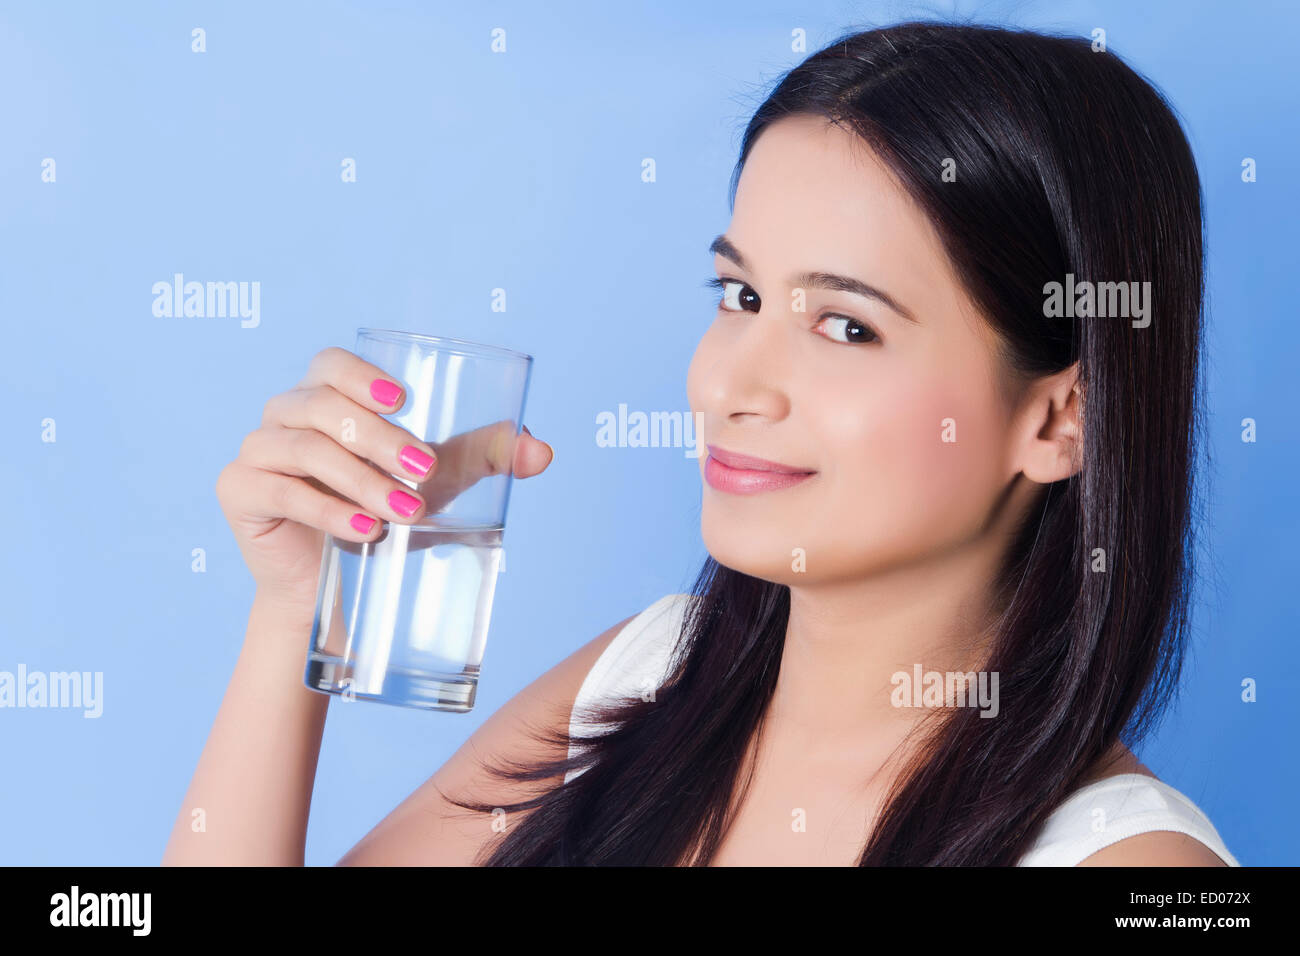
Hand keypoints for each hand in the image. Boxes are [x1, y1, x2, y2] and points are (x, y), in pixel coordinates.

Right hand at [215, 346, 551, 608]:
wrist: (332, 587)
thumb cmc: (382, 514)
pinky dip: (327, 510)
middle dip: (379, 439)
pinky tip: (364, 531)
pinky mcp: (239, 492)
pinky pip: (281, 492)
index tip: (405, 402)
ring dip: (360, 479)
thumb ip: (483, 458)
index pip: (331, 363)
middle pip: (323, 405)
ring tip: (405, 511)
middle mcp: (283, 415)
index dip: (362, 374)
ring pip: (305, 447)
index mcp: (324, 397)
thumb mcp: (436, 481)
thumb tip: (543, 451)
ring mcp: (256, 451)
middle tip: (424, 471)